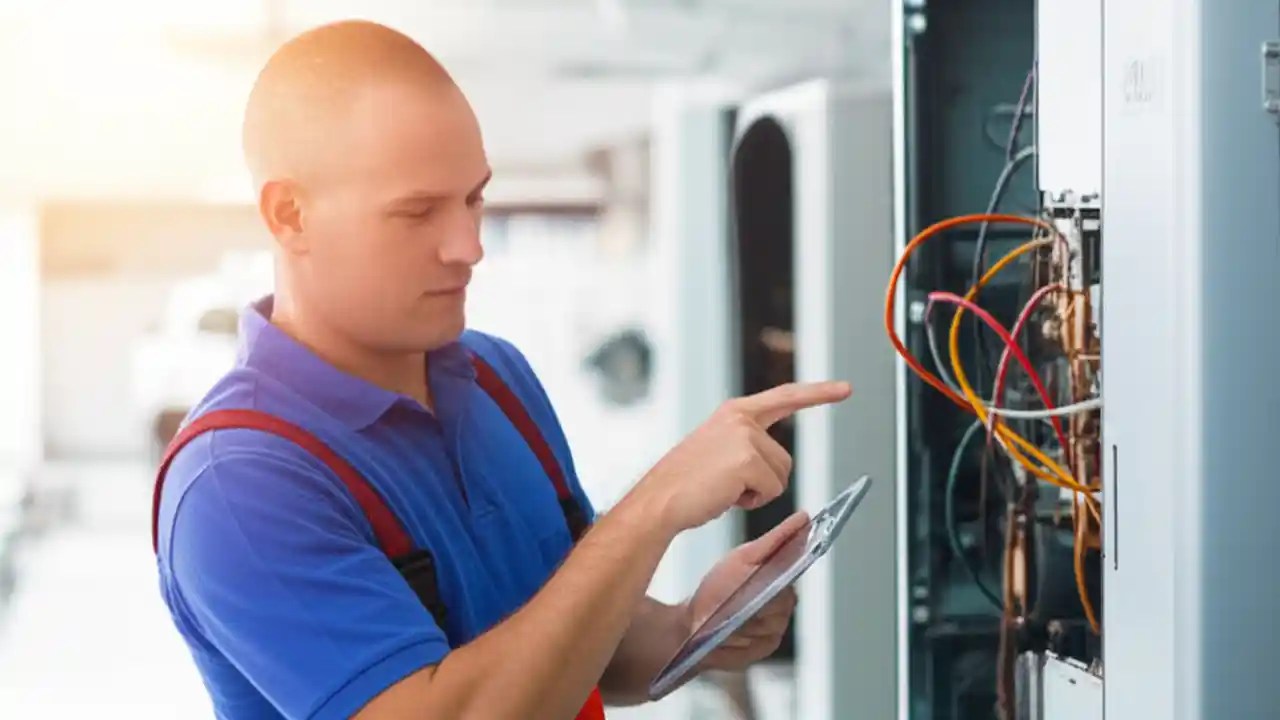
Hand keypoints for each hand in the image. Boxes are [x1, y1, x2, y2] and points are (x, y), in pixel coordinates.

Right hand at [631, 381, 850, 534]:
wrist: (661, 499)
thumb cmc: (685, 483)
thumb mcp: (717, 449)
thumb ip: (746, 444)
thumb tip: (774, 464)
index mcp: (735, 413)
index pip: (785, 397)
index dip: (818, 393)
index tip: (845, 388)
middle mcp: (741, 419)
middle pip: (785, 459)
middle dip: (765, 481)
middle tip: (728, 484)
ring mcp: (745, 437)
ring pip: (781, 476)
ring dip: (757, 492)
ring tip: (723, 488)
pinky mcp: (748, 460)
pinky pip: (772, 490)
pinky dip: (752, 501)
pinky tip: (726, 495)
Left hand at [685, 512, 809, 670]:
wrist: (691, 621)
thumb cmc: (717, 589)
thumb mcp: (744, 558)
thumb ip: (775, 539)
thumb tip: (802, 519)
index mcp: (781, 582)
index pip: (790, 579)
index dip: (773, 579)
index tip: (758, 580)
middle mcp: (782, 608)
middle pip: (781, 604)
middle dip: (756, 600)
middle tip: (734, 598)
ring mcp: (774, 631)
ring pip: (769, 624)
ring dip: (744, 619)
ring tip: (726, 615)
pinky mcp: (763, 650)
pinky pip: (759, 643)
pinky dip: (740, 637)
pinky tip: (727, 633)